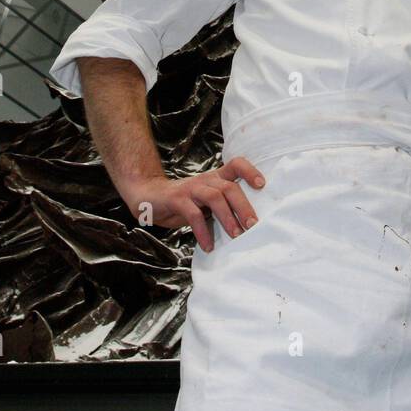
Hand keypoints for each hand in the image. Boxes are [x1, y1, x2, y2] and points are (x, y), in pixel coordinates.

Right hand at [124, 156, 264, 252]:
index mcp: (215, 178)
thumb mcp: (205, 201)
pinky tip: (208, 246)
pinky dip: (203, 231)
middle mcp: (205, 180)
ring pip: (214, 197)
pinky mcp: (176, 199)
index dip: (250, 171)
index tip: (262, 185)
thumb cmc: (183, 202)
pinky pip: (193, 214)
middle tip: (253, 225)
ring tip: (236, 235)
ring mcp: (191, 189)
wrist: (148, 196)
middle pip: (229, 187)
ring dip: (227, 217)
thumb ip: (222, 207)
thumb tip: (247, 226)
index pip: (236, 164)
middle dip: (243, 206)